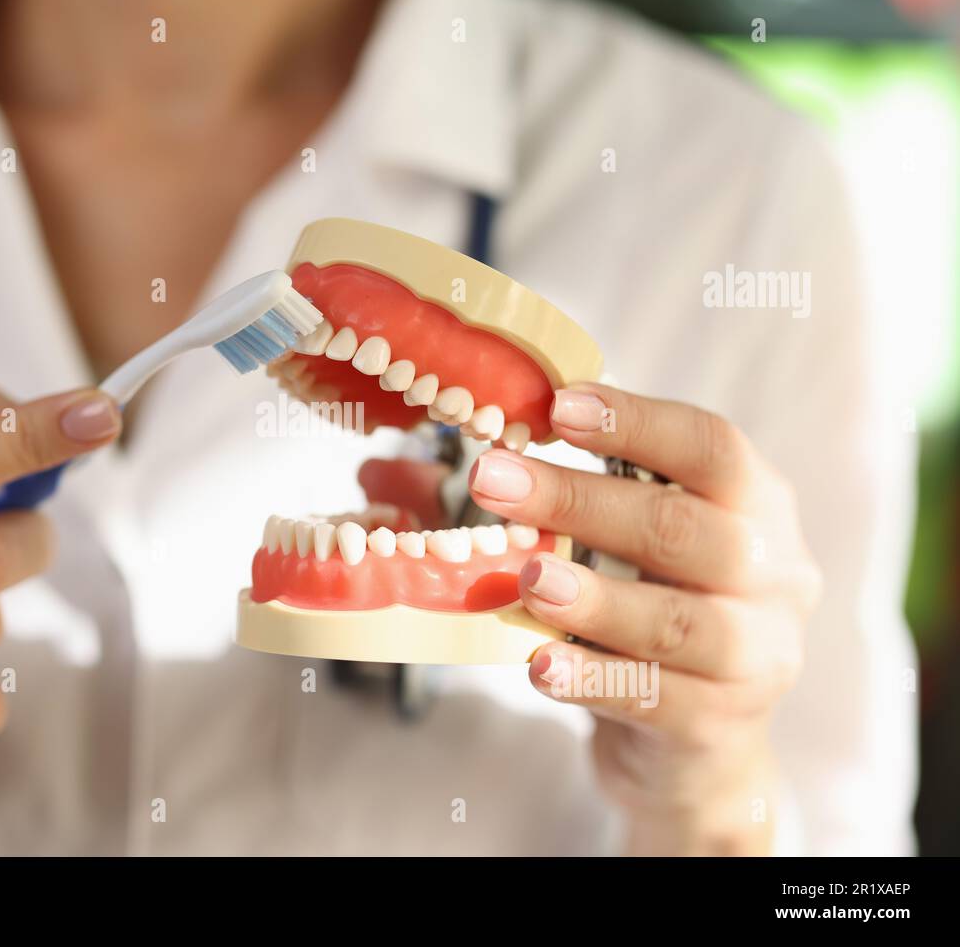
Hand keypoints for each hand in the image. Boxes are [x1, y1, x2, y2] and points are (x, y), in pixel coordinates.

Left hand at [468, 384, 820, 854]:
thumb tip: (380, 474)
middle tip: (492, 479)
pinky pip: (657, 698)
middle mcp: (773, 572)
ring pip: (678, 619)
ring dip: (595, 596)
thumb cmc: (641, 614)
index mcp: (752, 505)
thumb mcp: (599, 550)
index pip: (710, 446)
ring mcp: (757, 653)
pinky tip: (538, 666)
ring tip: (525, 578)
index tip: (556, 406)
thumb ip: (511, 505)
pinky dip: (594, 679)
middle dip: (582, 500)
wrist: (698, 747)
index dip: (637, 421)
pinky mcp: (721, 724)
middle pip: (682, 527)